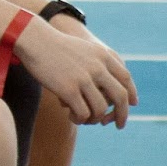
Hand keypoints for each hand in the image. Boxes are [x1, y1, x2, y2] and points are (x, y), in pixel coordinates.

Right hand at [15, 19, 137, 126]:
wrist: (35, 40)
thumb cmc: (56, 46)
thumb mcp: (84, 49)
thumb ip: (98, 63)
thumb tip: (107, 87)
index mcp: (103, 56)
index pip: (126, 78)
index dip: (131, 94)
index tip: (131, 105)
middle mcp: (97, 67)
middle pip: (120, 96)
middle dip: (122, 114)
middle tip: (118, 125)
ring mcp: (83, 79)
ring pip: (100, 109)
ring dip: (95, 119)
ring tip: (85, 120)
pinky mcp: (68, 89)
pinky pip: (83, 113)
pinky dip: (80, 119)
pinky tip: (72, 117)